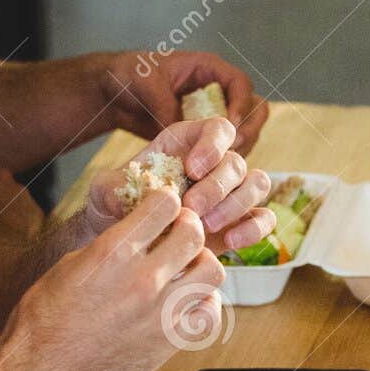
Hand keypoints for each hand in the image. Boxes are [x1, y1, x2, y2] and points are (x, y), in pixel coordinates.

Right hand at [8, 190, 226, 370]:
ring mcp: (162, 312)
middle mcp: (143, 279)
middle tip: (179, 234)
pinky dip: (205, 302)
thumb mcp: (71, 265)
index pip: (164, 205)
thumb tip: (140, 233)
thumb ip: (113, 246)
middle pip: (194, 234)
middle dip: (188, 226)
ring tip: (186, 269)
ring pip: (212, 270)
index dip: (165, 201)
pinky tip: (189, 301)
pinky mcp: (171, 342)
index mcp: (113, 252)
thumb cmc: (46, 317)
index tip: (163, 207)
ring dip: (201, 263)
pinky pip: (211, 312)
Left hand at [83, 118, 272, 255]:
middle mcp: (215, 164)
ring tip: (204, 227)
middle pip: (237, 161)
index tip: (192, 170)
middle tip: (192, 210)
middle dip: (216, 187)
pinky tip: (230, 242)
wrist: (129, 241)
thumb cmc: (117, 207)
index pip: (218, 128)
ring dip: (235, 206)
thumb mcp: (104, 190)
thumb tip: (137, 193)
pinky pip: (265, 218)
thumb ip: (117, 186)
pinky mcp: (241, 221)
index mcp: (186, 143)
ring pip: (257, 184)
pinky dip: (254, 228)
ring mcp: (232, 192)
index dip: (212, 145)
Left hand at [100, 50, 268, 152]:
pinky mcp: (210, 137)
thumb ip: (166, 107)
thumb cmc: (129, 76)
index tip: (228, 125)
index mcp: (209, 69)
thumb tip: (181, 135)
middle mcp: (220, 92)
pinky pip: (231, 150)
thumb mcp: (145, 83)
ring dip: (240, 151)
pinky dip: (226, 162)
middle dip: (248, 131)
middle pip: (256, 110)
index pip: (241, 84)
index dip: (241, 104)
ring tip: (217, 166)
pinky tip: (209, 173)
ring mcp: (218, 115)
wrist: (116, 95)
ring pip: (249, 133)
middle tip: (230, 150)